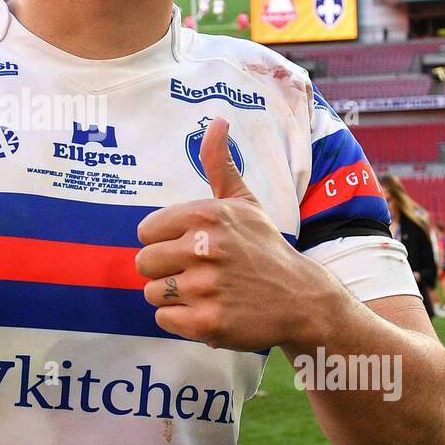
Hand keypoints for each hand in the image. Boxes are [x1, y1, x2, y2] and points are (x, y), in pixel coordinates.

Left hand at [135, 117, 316, 349]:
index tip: (190, 246)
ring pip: (152, 292)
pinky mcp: (208, 324)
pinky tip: (209, 311)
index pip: (145, 231)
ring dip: (173, 296)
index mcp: (206, 215)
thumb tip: (216, 121)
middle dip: (165, 269)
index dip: (164, 241)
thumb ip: (219, 164)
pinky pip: (164, 320)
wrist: (302, 300)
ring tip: (206, 291)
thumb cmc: (264, 248)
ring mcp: (205, 288)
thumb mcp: (244, 203)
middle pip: (143, 262)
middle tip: (198, 272)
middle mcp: (203, 249)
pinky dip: (182, 320)